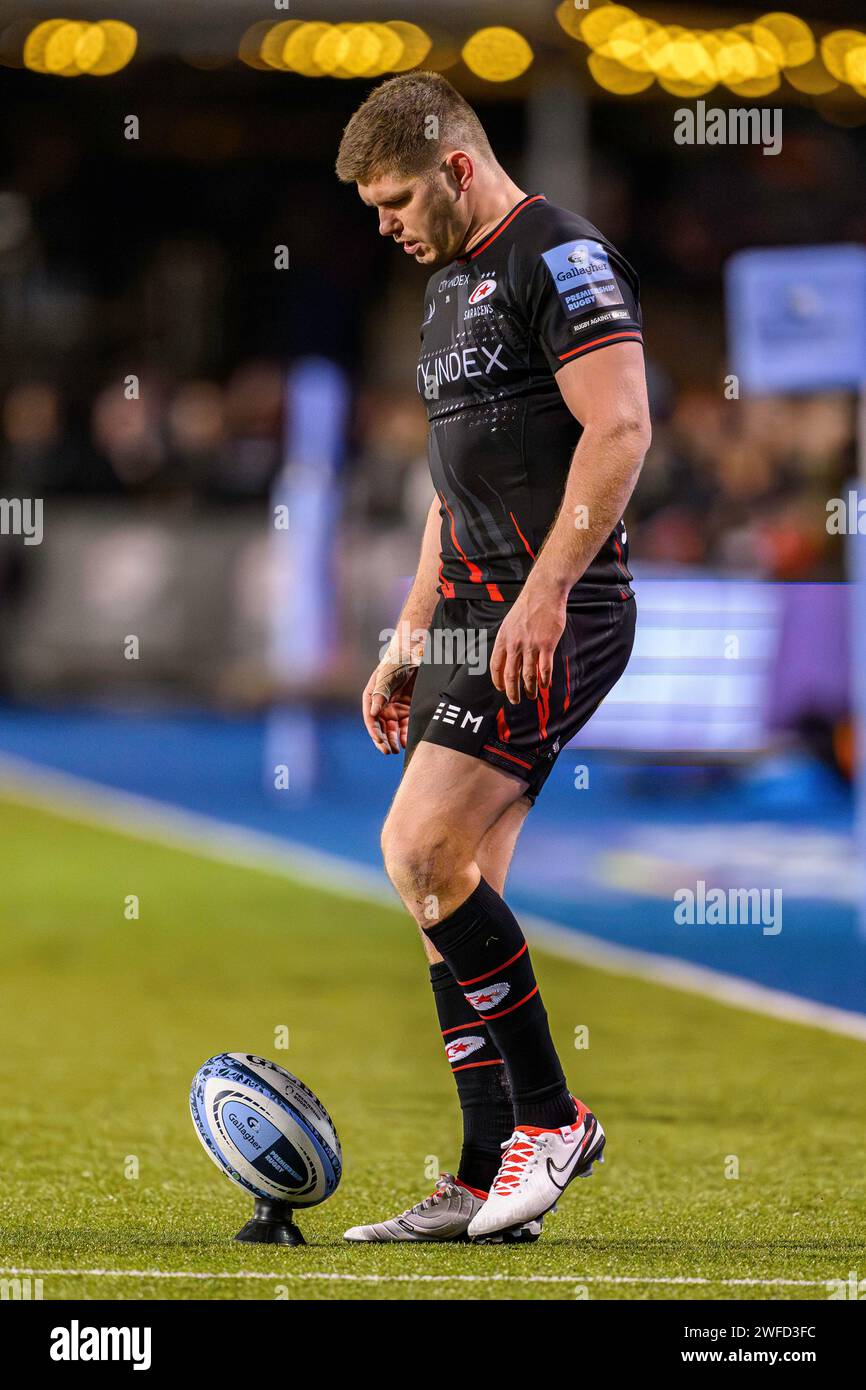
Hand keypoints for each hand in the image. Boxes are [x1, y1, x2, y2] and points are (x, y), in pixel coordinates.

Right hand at [362, 649, 421, 753]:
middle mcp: (381, 706)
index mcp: (372, 697)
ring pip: (392, 730)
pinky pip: (405, 725)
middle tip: (387, 751)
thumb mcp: (387, 677)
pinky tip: (405, 742)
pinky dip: (404, 734)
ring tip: (395, 750)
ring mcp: (394, 708)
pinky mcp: (407, 710)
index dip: (374, 731)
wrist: (414, 653)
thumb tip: (374, 713)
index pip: (371, 719)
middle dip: (383, 740)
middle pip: (380, 727)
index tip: (379, 740)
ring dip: (393, 741)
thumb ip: (381, 694)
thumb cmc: (396, 662)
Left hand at [490, 585, 565, 703]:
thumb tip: (510, 657)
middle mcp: (515, 644)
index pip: (496, 665)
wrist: (544, 592)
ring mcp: (531, 645)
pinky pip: (544, 668)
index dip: (498, 680)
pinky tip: (545, 686)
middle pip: (511, 674)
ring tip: (532, 696)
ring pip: (528, 675)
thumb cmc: (528, 606)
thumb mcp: (510, 622)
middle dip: (512, 691)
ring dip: (530, 689)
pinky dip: (544, 680)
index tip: (501, 689)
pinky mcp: (547, 644)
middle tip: (515, 701)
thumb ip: (509, 640)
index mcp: (504, 638)